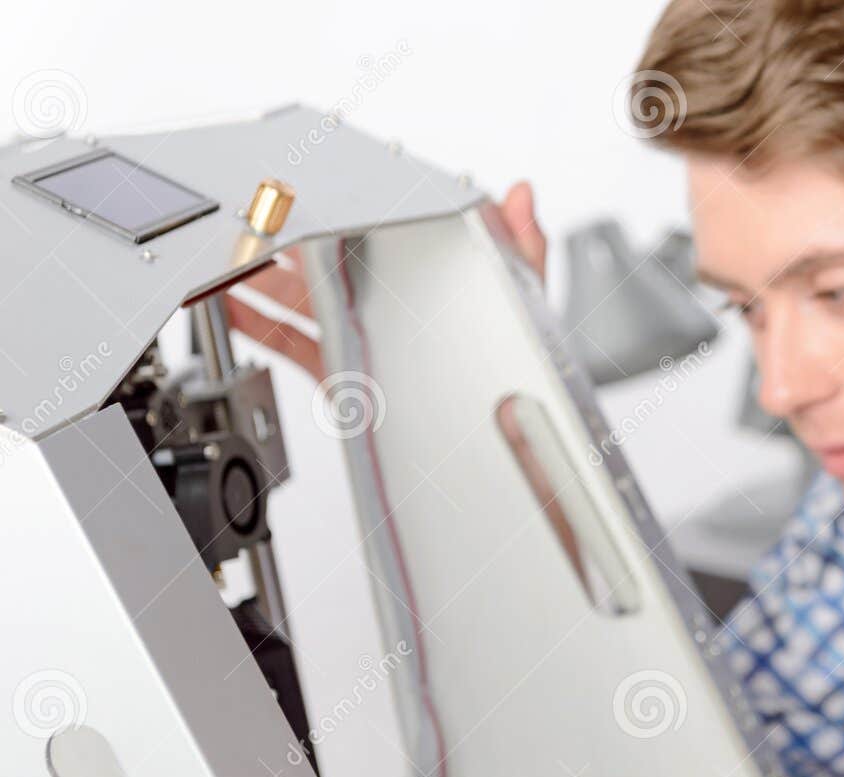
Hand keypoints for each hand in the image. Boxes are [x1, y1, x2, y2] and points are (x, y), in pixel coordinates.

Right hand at [222, 181, 546, 377]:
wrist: (490, 422)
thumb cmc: (506, 350)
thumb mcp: (523, 294)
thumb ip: (523, 244)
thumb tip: (523, 195)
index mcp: (416, 270)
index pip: (368, 229)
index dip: (333, 208)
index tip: (299, 191)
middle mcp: (381, 295)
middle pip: (320, 258)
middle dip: (279, 237)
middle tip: (245, 219)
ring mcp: (357, 328)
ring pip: (296, 295)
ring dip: (258, 277)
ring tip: (224, 258)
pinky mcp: (341, 365)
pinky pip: (291, 342)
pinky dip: (258, 325)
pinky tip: (232, 308)